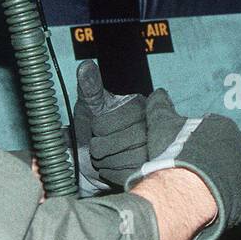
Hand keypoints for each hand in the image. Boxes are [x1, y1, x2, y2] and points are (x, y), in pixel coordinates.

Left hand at [72, 60, 147, 188]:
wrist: (89, 163)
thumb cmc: (91, 132)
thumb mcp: (89, 107)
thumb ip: (90, 88)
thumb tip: (85, 65)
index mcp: (140, 105)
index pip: (119, 119)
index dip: (100, 127)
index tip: (96, 128)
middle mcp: (153, 124)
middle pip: (128, 139)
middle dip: (103, 146)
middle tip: (98, 145)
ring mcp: (155, 147)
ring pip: (131, 158)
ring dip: (108, 161)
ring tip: (105, 157)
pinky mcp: (152, 168)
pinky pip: (131, 173)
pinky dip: (113, 173)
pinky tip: (111, 167)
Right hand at [132, 89, 240, 239]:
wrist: (191, 190)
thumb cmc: (177, 153)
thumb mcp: (162, 124)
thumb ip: (161, 106)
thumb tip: (158, 93)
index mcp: (225, 127)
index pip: (211, 132)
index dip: (195, 143)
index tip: (184, 153)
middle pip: (223, 156)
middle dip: (208, 163)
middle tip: (189, 174)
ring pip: (231, 178)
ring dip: (218, 183)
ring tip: (197, 192)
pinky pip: (237, 199)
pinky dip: (224, 202)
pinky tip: (207, 205)